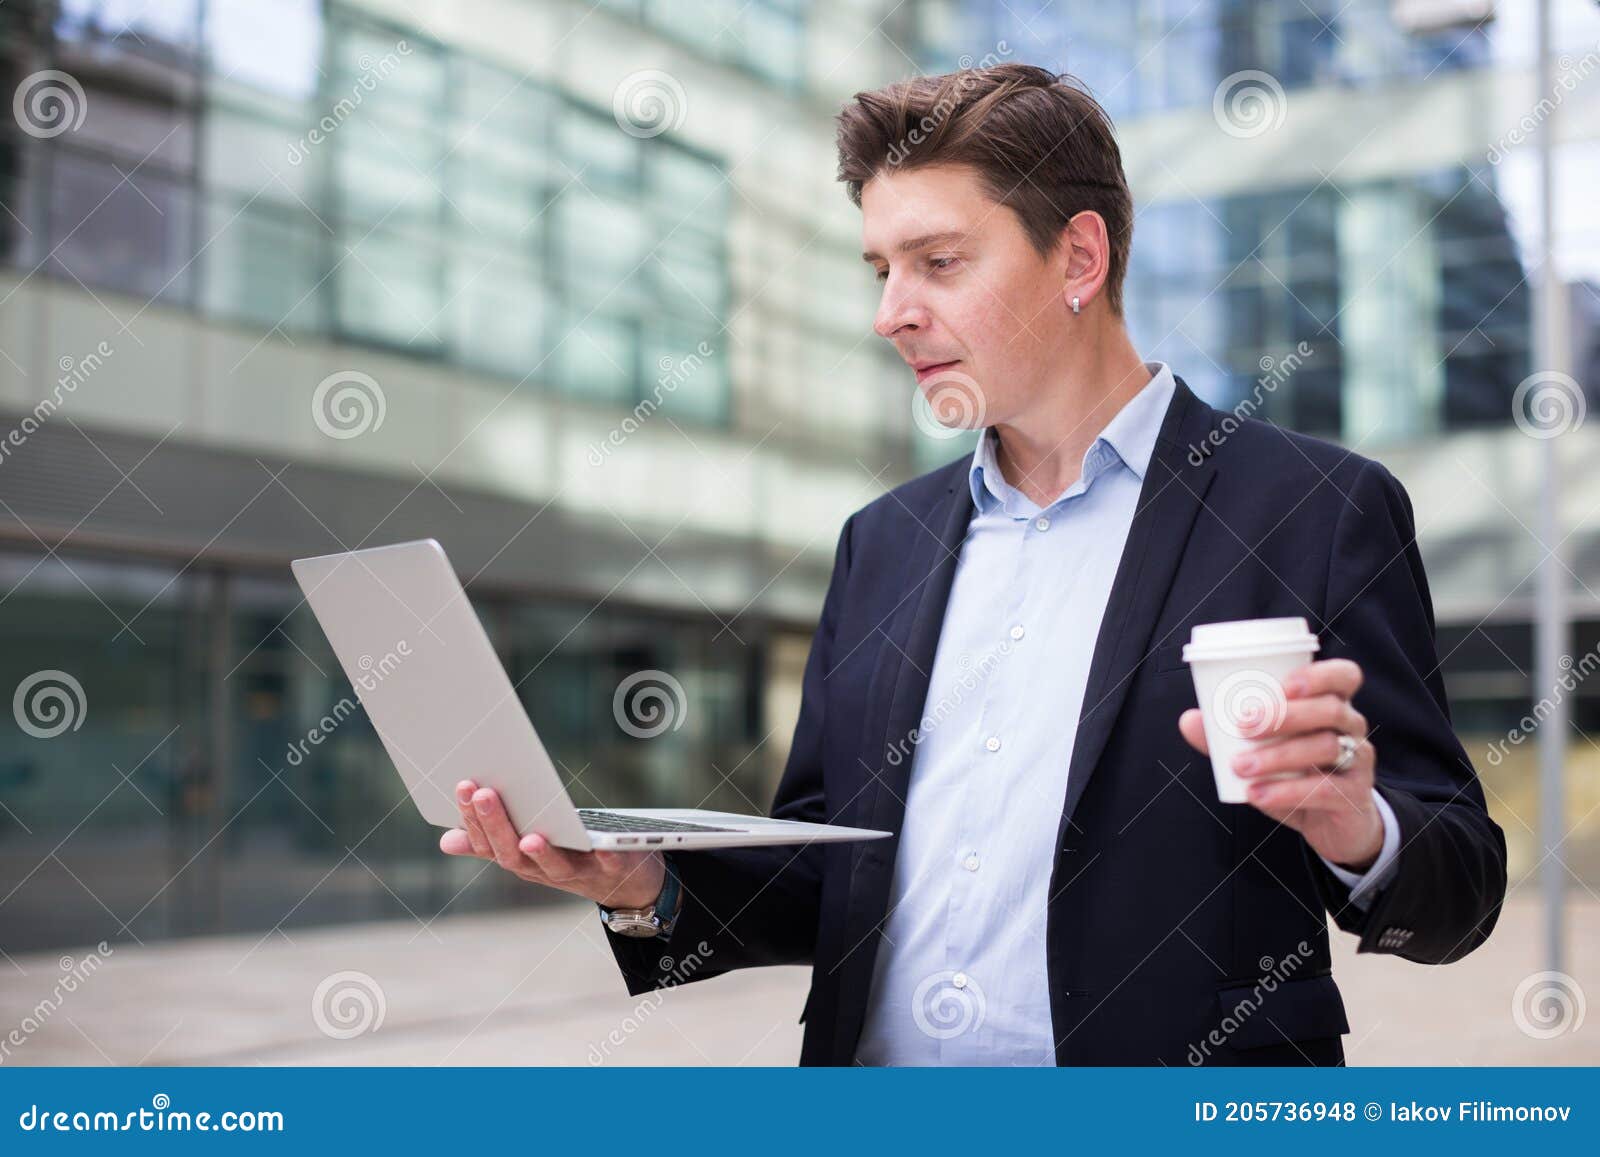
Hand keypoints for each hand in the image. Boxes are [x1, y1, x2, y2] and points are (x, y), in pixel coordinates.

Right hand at [439, 779, 666, 908]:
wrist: (625, 884)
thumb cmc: (571, 855)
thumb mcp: (528, 849)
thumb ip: (492, 842)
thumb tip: (446, 840)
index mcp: (521, 860)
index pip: (488, 844)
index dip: (473, 820)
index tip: (464, 786)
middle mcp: (543, 871)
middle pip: (514, 855)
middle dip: (497, 826)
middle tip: (484, 793)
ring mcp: (578, 873)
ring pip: (554, 867)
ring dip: (541, 853)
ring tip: (530, 836)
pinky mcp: (614, 869)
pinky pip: (608, 864)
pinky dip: (604, 855)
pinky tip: (599, 844)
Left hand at [1179, 658, 1383, 871]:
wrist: (1336, 826)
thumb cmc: (1300, 774)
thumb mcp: (1267, 752)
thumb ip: (1228, 737)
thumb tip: (1189, 719)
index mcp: (1332, 706)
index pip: (1344, 676)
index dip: (1319, 675)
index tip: (1283, 684)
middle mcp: (1351, 728)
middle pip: (1331, 709)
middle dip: (1285, 714)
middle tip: (1243, 726)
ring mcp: (1358, 762)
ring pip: (1326, 746)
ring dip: (1278, 755)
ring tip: (1240, 766)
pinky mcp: (1354, 796)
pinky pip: (1324, 789)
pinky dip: (1286, 792)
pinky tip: (1256, 794)